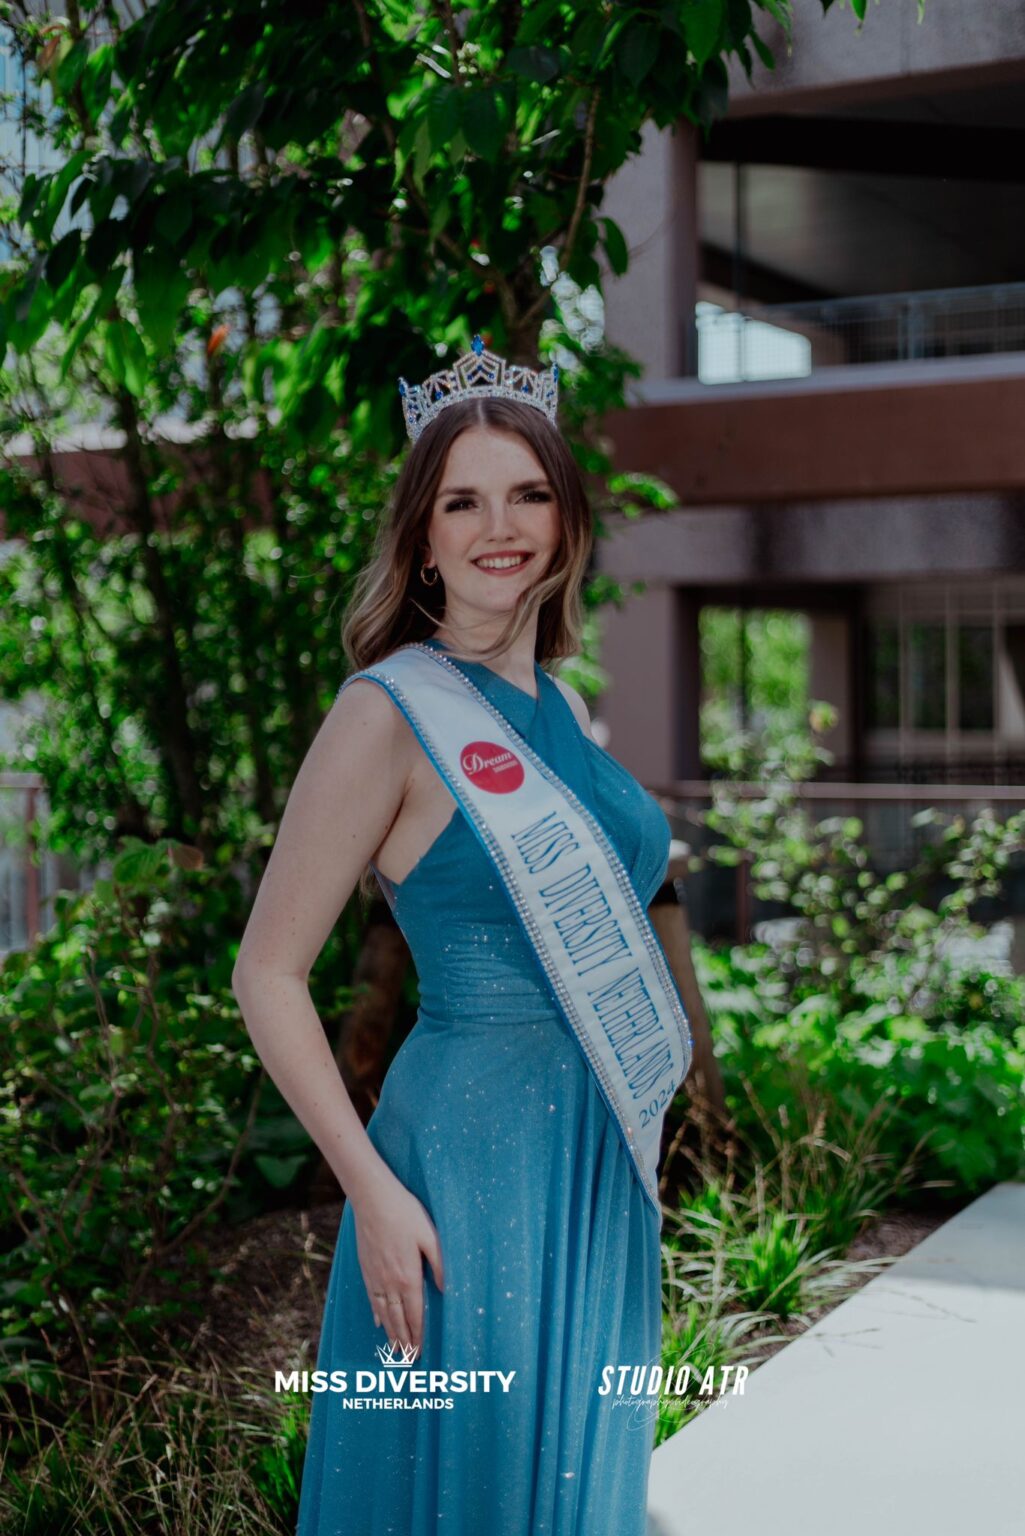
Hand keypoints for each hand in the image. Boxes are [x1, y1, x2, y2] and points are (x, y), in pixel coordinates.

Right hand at [348, 1166, 444, 1357]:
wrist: (372, 1198)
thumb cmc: (405, 1214)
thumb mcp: (431, 1236)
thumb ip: (440, 1265)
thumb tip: (446, 1290)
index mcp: (408, 1276)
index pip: (415, 1314)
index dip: (419, 1334)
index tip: (421, 1352)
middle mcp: (390, 1282)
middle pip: (398, 1318)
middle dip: (404, 1340)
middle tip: (408, 1359)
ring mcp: (375, 1276)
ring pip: (383, 1312)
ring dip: (390, 1332)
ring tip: (395, 1348)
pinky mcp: (366, 1267)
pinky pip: (372, 1298)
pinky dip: (376, 1313)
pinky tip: (378, 1322)